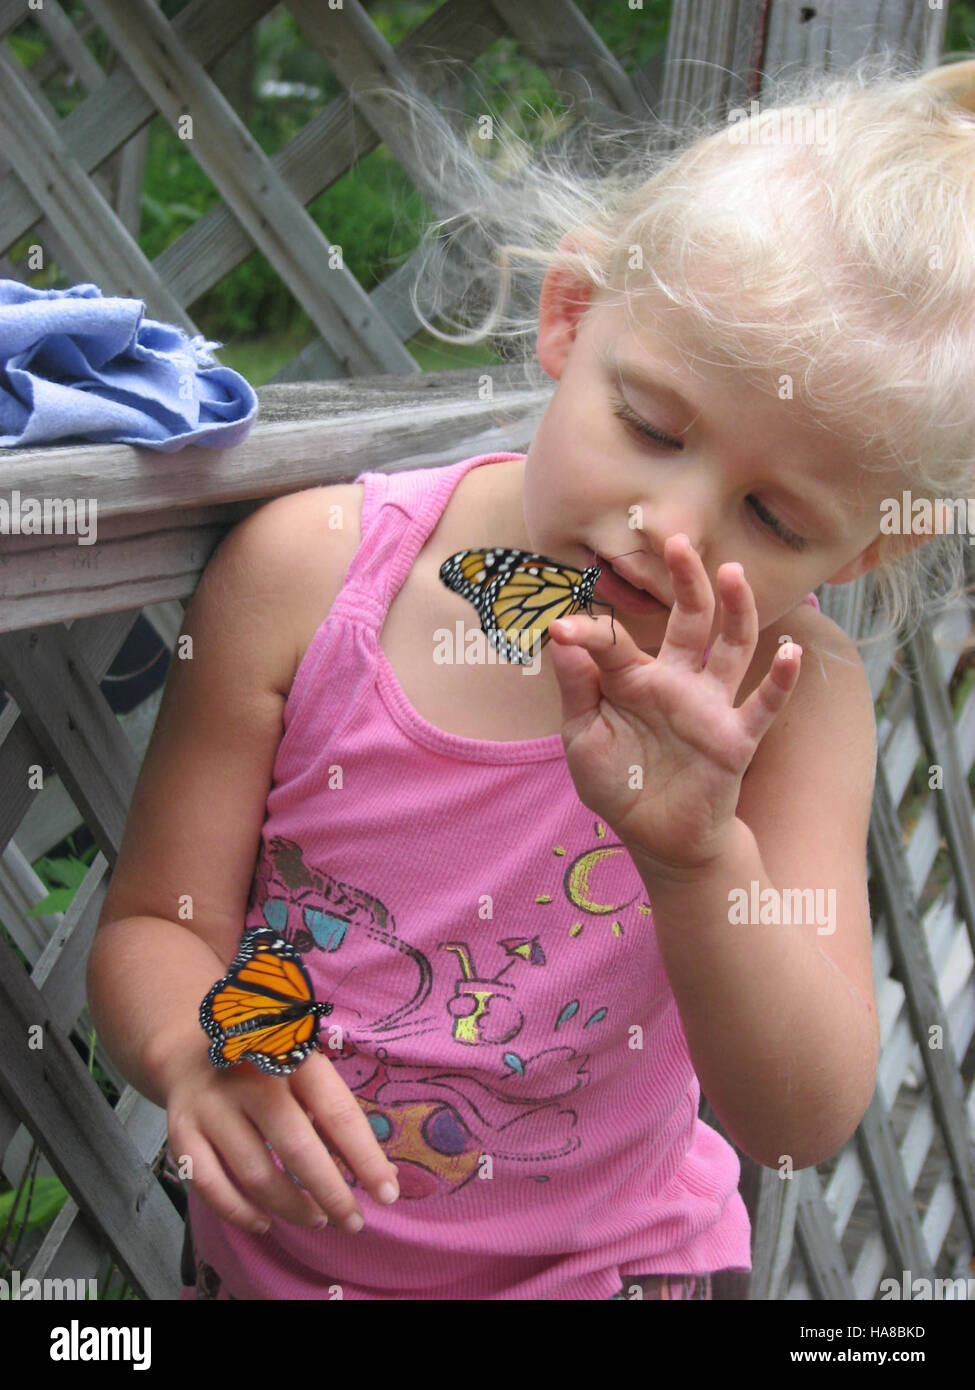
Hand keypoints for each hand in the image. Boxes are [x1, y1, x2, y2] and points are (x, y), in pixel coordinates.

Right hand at [165, 1042, 399, 1234]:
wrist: (190, 1053)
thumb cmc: (265, 1071)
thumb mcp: (304, 1075)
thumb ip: (335, 1119)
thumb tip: (381, 1175)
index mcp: (292, 1056)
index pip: (336, 1112)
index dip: (364, 1156)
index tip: (387, 1192)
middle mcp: (249, 1078)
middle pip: (296, 1146)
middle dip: (330, 1191)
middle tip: (353, 1222)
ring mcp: (212, 1107)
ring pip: (256, 1173)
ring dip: (292, 1206)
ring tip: (317, 1219)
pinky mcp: (181, 1133)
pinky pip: (211, 1186)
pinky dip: (240, 1212)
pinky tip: (265, 1223)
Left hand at [546, 534, 801, 878]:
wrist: (658, 839)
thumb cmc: (618, 784)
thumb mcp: (583, 739)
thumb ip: (577, 690)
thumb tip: (559, 639)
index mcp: (634, 679)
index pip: (615, 641)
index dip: (589, 633)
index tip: (561, 627)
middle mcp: (677, 682)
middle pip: (690, 620)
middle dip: (686, 581)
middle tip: (677, 542)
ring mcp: (710, 706)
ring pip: (731, 647)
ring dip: (736, 611)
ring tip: (733, 574)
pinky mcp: (735, 738)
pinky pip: (762, 705)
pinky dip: (779, 680)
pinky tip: (790, 652)